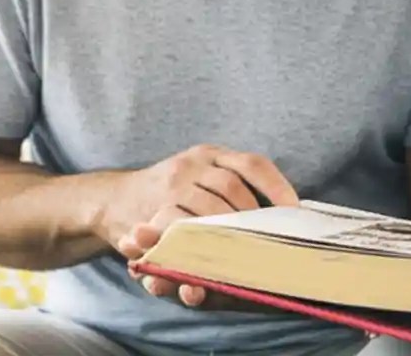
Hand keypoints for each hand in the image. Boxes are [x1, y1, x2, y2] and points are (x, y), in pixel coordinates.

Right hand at [107, 145, 298, 308]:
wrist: (113, 200)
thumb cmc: (171, 192)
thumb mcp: (200, 173)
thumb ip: (231, 184)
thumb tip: (286, 209)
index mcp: (211, 154)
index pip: (253, 164)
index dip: (277, 187)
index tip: (296, 211)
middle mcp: (192, 164)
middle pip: (234, 188)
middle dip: (255, 216)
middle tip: (273, 238)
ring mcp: (171, 186)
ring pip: (211, 209)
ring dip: (233, 232)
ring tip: (250, 250)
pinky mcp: (153, 211)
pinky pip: (183, 228)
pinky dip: (202, 245)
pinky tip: (216, 257)